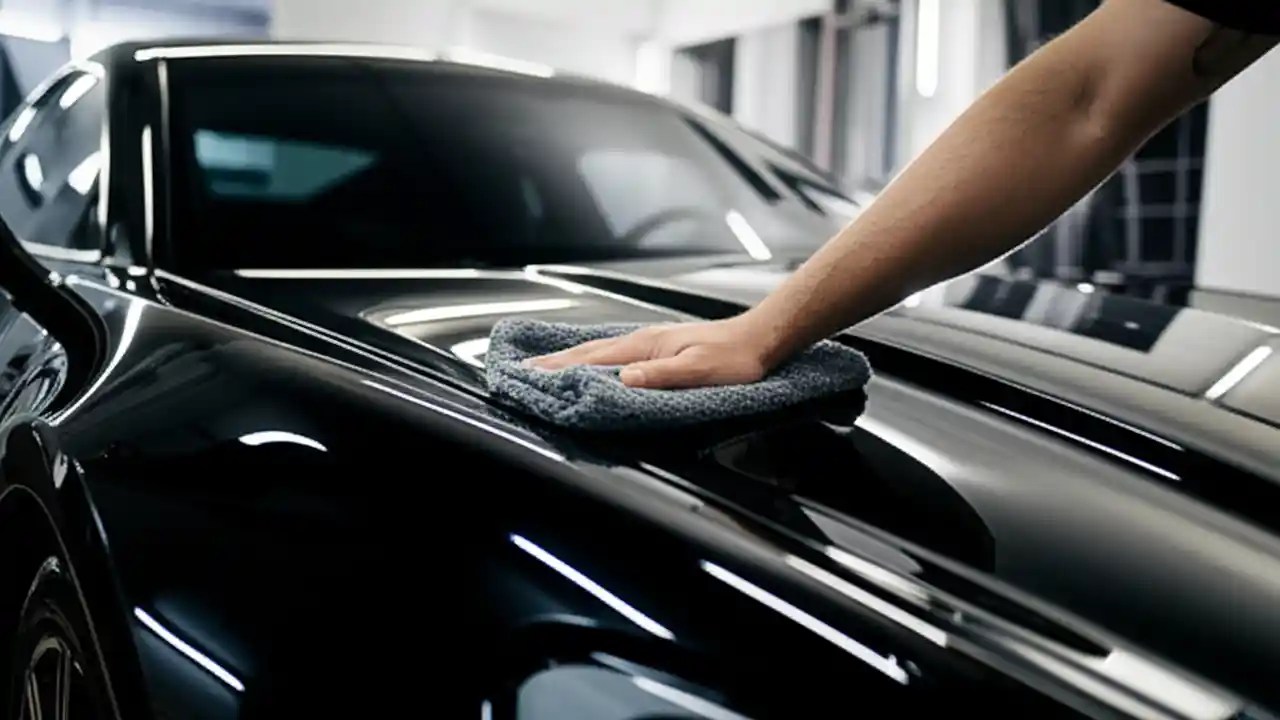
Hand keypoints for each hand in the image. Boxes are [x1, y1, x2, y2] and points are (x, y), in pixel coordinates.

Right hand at [527, 317, 774, 388]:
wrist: (760, 339)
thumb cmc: (735, 358)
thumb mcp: (700, 371)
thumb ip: (661, 376)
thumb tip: (625, 379)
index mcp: (647, 346)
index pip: (594, 359)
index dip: (561, 369)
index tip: (530, 375)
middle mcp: (643, 340)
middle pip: (588, 352)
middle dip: (554, 363)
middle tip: (522, 372)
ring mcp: (649, 342)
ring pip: (598, 350)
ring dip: (568, 359)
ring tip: (544, 367)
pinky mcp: (658, 347)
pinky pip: (613, 353)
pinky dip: (591, 358)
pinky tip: (589, 362)